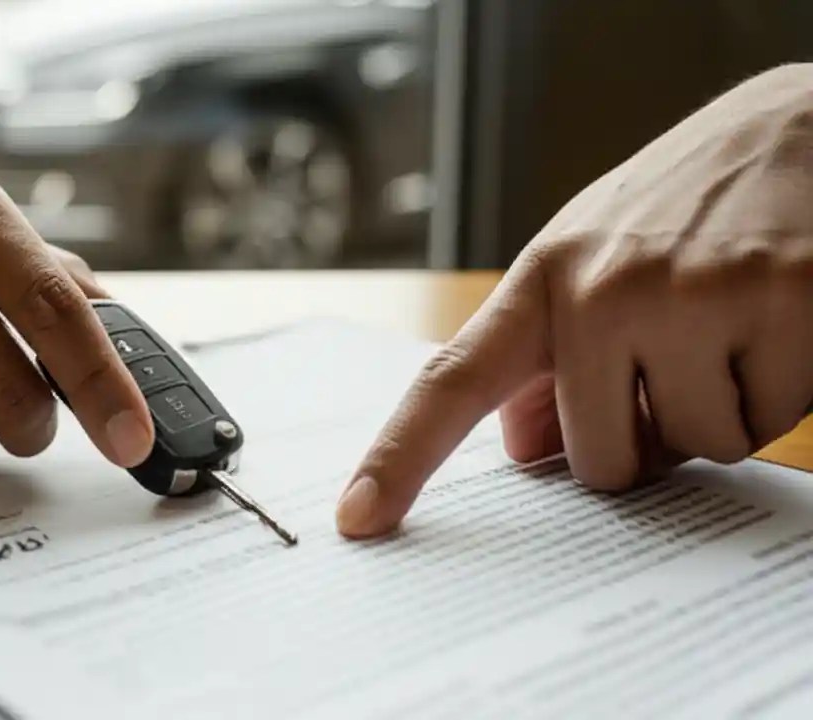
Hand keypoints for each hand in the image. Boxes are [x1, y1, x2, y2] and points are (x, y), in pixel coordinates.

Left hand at [336, 63, 812, 537]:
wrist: (796, 130)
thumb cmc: (679, 214)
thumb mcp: (589, 264)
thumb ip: (547, 355)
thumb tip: (526, 449)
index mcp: (542, 282)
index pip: (453, 380)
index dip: (400, 456)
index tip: (358, 518)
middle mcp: (601, 287)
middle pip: (599, 462)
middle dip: (642, 439)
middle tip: (673, 365)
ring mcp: (690, 293)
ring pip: (696, 448)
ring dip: (716, 412)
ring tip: (727, 331)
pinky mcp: (780, 301)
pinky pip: (768, 419)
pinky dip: (777, 391)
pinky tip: (775, 324)